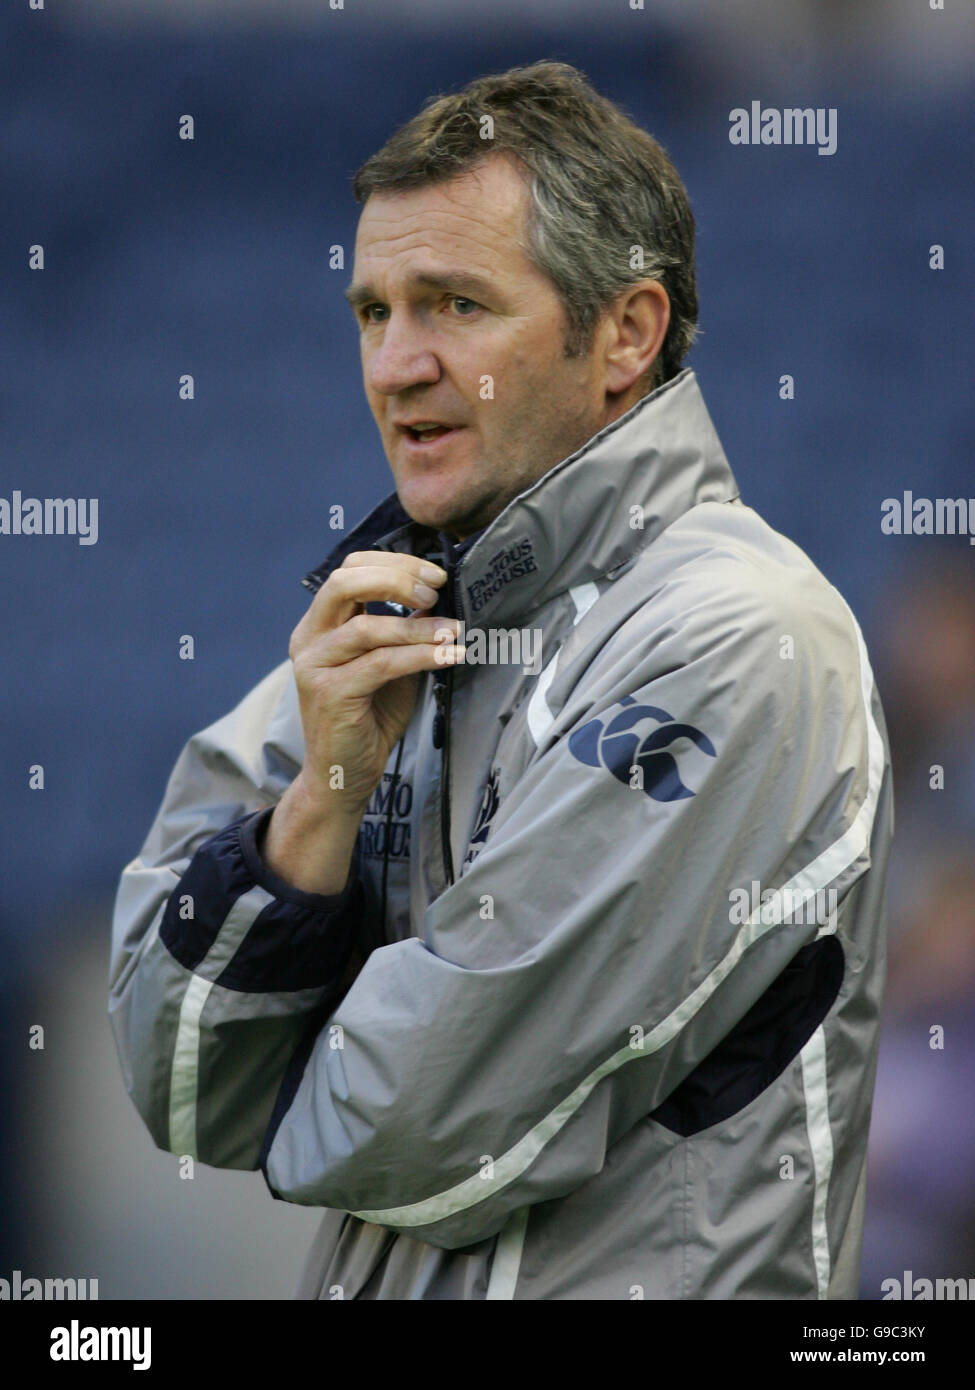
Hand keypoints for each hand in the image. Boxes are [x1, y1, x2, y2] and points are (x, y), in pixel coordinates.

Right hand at [262, 551, 464, 894]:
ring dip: (418, 626)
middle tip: (436, 591)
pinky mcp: (329, 693)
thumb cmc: (370, 718)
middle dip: (396, 578)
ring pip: (367, 626)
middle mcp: (308, 639)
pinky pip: (380, 664)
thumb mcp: (392, 663)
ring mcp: (314, 665)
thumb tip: (439, 597)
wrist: (345, 776)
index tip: (434, 575)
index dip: (393, 563)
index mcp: (319, 625)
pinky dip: (420, 656)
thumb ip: (406, 630)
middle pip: (345, 582)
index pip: (349, 570)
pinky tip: (449, 657)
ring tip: (454, 631)